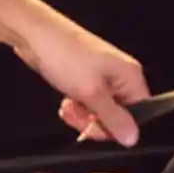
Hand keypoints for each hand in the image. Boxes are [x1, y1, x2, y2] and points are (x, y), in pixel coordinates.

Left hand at [0, 0, 148, 146]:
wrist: (34, 34)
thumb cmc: (66, 56)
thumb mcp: (92, 94)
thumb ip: (114, 118)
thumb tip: (133, 138)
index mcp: (130, 76)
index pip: (139, 114)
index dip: (118, 127)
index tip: (97, 128)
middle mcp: (120, 76)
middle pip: (119, 114)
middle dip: (96, 121)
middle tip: (79, 116)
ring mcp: (102, 76)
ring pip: (100, 111)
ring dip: (83, 116)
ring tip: (68, 107)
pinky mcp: (86, 77)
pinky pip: (88, 101)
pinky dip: (77, 107)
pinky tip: (65, 103)